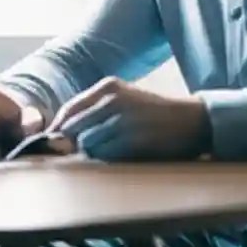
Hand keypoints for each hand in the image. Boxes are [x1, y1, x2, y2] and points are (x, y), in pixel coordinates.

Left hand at [49, 77, 210, 160]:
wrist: (192, 120)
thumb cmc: (153, 114)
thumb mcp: (123, 100)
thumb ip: (94, 112)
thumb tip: (60, 134)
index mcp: (107, 87)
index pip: (69, 110)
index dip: (58, 129)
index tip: (54, 142)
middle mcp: (112, 100)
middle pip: (73, 129)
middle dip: (75, 143)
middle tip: (86, 151)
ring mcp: (122, 119)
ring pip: (86, 143)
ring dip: (94, 152)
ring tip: (113, 150)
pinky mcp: (132, 139)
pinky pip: (104, 155)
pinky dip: (108, 159)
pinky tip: (124, 154)